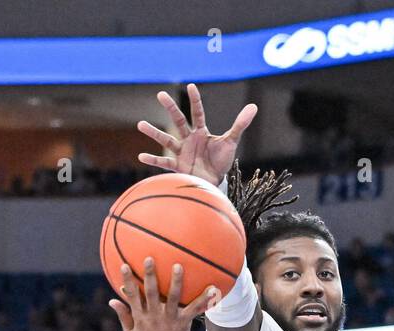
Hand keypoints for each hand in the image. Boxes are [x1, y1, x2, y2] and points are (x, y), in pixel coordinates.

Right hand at [110, 259, 217, 330]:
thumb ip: (123, 316)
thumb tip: (112, 300)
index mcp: (140, 317)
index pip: (132, 296)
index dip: (127, 280)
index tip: (124, 265)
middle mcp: (153, 317)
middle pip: (150, 293)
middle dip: (149, 275)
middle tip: (149, 258)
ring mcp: (168, 320)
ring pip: (172, 298)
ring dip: (175, 281)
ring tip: (178, 266)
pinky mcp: (182, 325)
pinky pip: (193, 310)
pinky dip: (203, 300)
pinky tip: (212, 289)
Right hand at [137, 83, 256, 185]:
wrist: (214, 182)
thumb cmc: (221, 161)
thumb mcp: (231, 142)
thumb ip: (239, 124)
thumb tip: (253, 106)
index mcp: (201, 132)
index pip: (197, 112)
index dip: (195, 100)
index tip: (191, 86)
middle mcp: (189, 139)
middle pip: (178, 121)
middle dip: (170, 108)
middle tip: (160, 94)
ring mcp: (181, 152)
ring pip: (166, 140)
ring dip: (154, 132)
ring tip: (140, 124)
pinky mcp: (177, 166)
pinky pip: (164, 162)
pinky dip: (153, 160)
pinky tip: (141, 156)